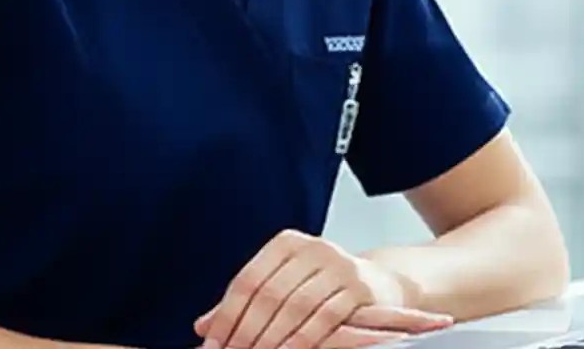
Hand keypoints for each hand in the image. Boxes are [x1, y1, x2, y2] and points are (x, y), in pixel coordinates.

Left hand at [193, 230, 452, 348]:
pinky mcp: (359, 286)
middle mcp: (310, 247)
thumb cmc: (323, 288)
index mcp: (285, 244)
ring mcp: (337, 264)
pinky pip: (326, 316)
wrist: (381, 286)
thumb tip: (201, 327)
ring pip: (295, 306)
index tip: (211, 345)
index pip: (247, 280)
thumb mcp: (284, 287)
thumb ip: (245, 304)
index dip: (226, 315)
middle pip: (268, 294)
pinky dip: (304, 338)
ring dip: (272, 338)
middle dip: (246, 331)